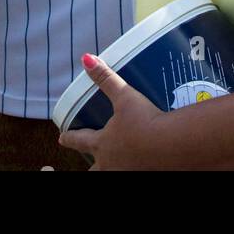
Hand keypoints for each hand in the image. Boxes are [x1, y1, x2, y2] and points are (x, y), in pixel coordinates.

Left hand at [57, 54, 165, 170]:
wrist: (172, 146)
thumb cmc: (145, 122)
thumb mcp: (124, 96)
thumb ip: (106, 78)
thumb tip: (87, 59)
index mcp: (103, 144)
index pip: (80, 141)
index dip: (70, 138)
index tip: (61, 138)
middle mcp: (112, 164)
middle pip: (94, 169)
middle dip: (90, 165)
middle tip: (88, 160)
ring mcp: (128, 172)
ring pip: (113, 173)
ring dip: (111, 168)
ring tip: (117, 163)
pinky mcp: (146, 174)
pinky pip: (135, 172)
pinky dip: (135, 167)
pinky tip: (143, 164)